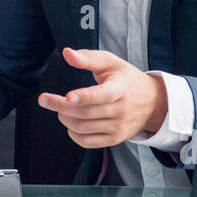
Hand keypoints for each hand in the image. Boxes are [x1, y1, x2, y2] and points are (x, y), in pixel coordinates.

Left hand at [37, 47, 166, 148]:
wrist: (152, 102)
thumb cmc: (126, 79)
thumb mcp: (111, 63)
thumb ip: (88, 58)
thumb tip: (66, 53)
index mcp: (121, 89)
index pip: (103, 95)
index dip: (85, 96)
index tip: (68, 96)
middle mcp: (121, 110)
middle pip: (86, 113)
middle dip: (61, 106)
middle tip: (44, 99)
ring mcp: (118, 127)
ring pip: (84, 128)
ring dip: (65, 118)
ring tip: (60, 109)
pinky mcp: (114, 139)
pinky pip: (88, 142)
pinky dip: (73, 134)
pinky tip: (70, 123)